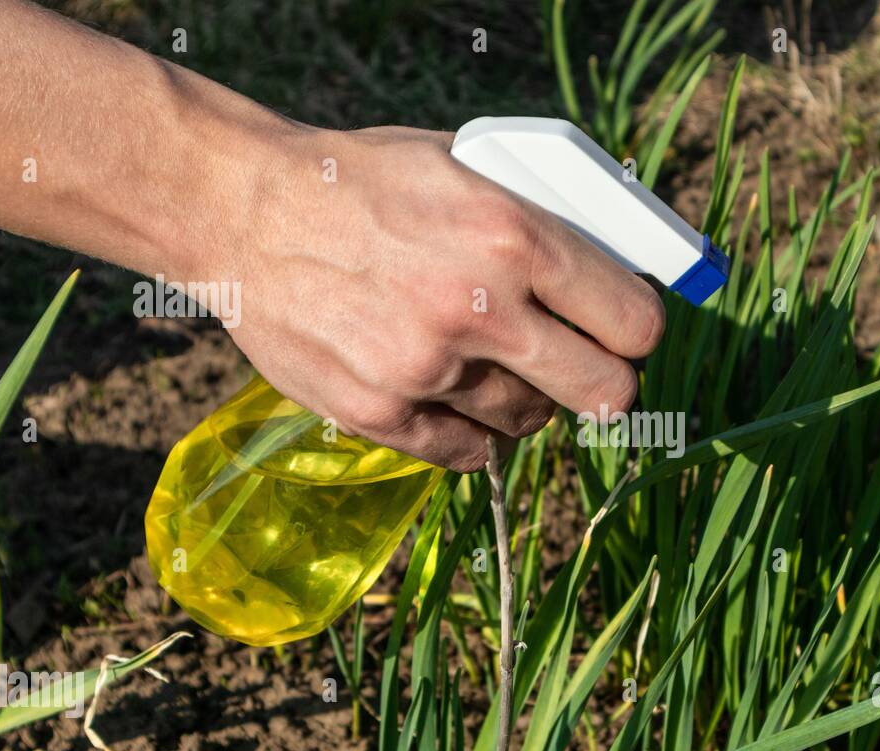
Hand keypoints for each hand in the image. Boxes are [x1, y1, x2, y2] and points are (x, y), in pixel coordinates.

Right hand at [205, 125, 665, 472]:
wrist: (241, 210)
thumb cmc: (361, 182)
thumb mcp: (465, 168)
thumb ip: (539, 222)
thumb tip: (609, 269)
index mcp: (513, 237)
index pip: (635, 322)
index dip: (638, 331)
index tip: (624, 331)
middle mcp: (480, 309)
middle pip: (605, 391)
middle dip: (604, 382)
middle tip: (584, 366)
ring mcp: (428, 369)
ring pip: (531, 422)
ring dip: (527, 400)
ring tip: (491, 363)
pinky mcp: (381, 413)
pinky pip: (469, 453)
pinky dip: (474, 433)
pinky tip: (455, 396)